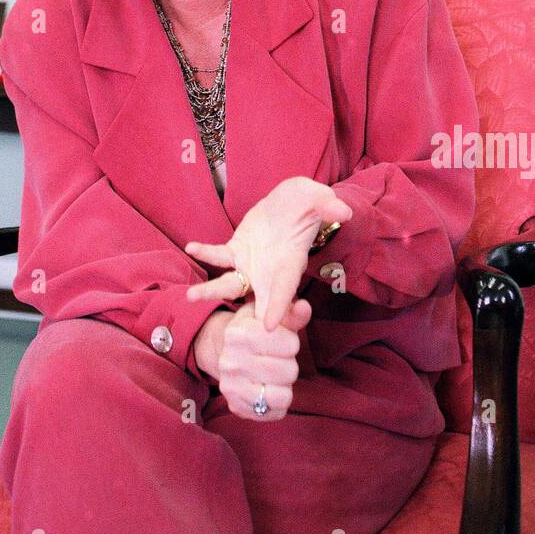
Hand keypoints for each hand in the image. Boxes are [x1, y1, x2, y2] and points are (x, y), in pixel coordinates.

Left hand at [185, 176, 352, 331]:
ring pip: (230, 285)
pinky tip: (192, 247)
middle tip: (230, 334)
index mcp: (291, 264)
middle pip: (256, 302)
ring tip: (191, 296)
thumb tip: (343, 211)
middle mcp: (269, 272)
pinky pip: (219, 256)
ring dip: (211, 291)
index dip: (280, 308)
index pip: (286, 290)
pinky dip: (206, 253)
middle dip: (244, 321)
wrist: (290, 202)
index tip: (270, 328)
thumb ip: (328, 206)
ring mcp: (251, 264)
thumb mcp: (319, 199)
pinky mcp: (236, 251)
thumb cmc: (309, 203)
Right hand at [214, 297, 311, 419]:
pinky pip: (276, 412)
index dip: (292, 342)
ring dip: (285, 385)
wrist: (226, 352)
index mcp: (238, 333)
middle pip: (289, 371)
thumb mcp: (270, 317)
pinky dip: (279, 402)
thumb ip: (291, 313)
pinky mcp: (236, 407)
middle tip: (278, 359)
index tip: (282, 340)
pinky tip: (269, 388)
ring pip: (284, 395)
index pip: (288, 344)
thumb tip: (305, 307)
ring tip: (275, 375)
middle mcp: (231, 361)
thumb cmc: (256, 331)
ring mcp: (231, 387)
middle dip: (290, 364)